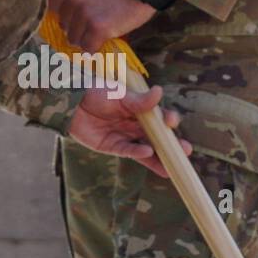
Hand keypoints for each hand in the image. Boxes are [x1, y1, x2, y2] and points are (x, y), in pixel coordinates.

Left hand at [49, 0, 155, 49]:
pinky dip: (94, 48)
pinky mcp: (98, 29)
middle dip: (76, 27)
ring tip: (99, 33)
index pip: (52, 6)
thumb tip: (69, 13)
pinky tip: (102, 42)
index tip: (71, 19)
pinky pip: (88, 47)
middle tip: (91, 26)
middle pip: (64, 24)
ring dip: (85, 39)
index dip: (63, 15)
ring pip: (74, 38)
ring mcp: (84, 15)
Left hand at [68, 83, 191, 178]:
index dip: (168, 121)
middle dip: (172, 145)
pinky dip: (138, 153)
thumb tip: (159, 92)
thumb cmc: (97, 92)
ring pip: (146, 150)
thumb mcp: (119, 93)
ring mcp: (124, 136)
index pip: (159, 118)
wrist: (71, 101)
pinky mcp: (112, 146)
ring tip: (173, 166)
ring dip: (159, 157)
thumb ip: (139, 100)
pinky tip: (148, 153)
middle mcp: (135, 125)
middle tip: (186, 150)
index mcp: (139, 110)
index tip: (172, 121)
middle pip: (157, 138)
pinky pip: (128, 151)